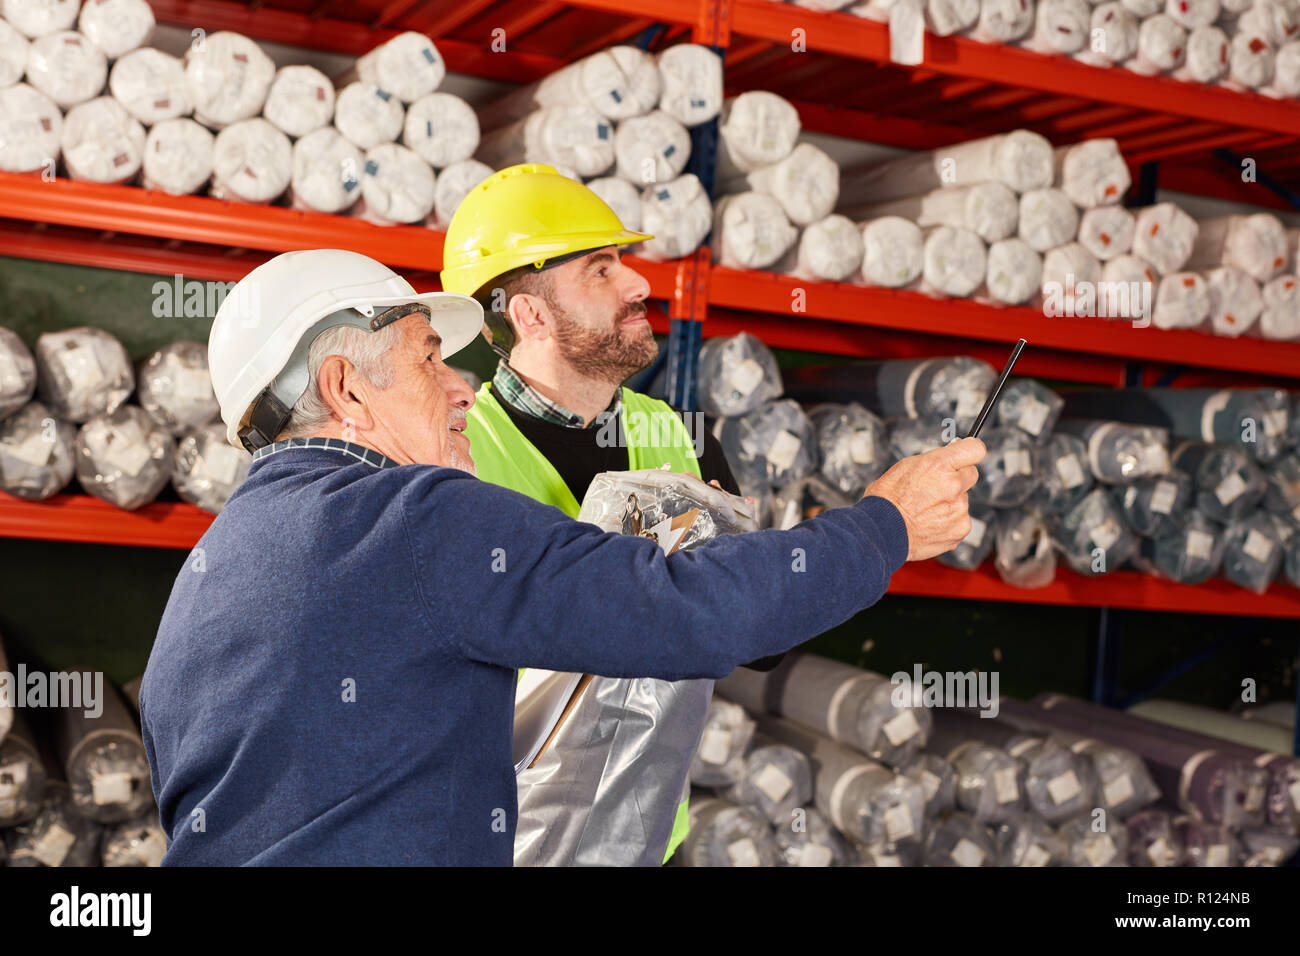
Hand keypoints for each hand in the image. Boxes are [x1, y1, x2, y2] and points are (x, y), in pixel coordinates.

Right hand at [863, 437, 985, 561]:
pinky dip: (949, 522)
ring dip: (950, 503)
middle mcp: (953, 485)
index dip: (970, 450)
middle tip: (936, 487)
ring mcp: (959, 509)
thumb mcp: (906, 467)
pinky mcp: (960, 529)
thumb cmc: (887, 500)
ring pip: (963, 500)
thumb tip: (951, 457)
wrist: (882, 533)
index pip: (975, 449)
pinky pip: (960, 519)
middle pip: (971, 474)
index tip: (967, 454)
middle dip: (957, 478)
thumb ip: (934, 461)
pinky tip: (930, 523)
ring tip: (925, 510)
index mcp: (938, 465)